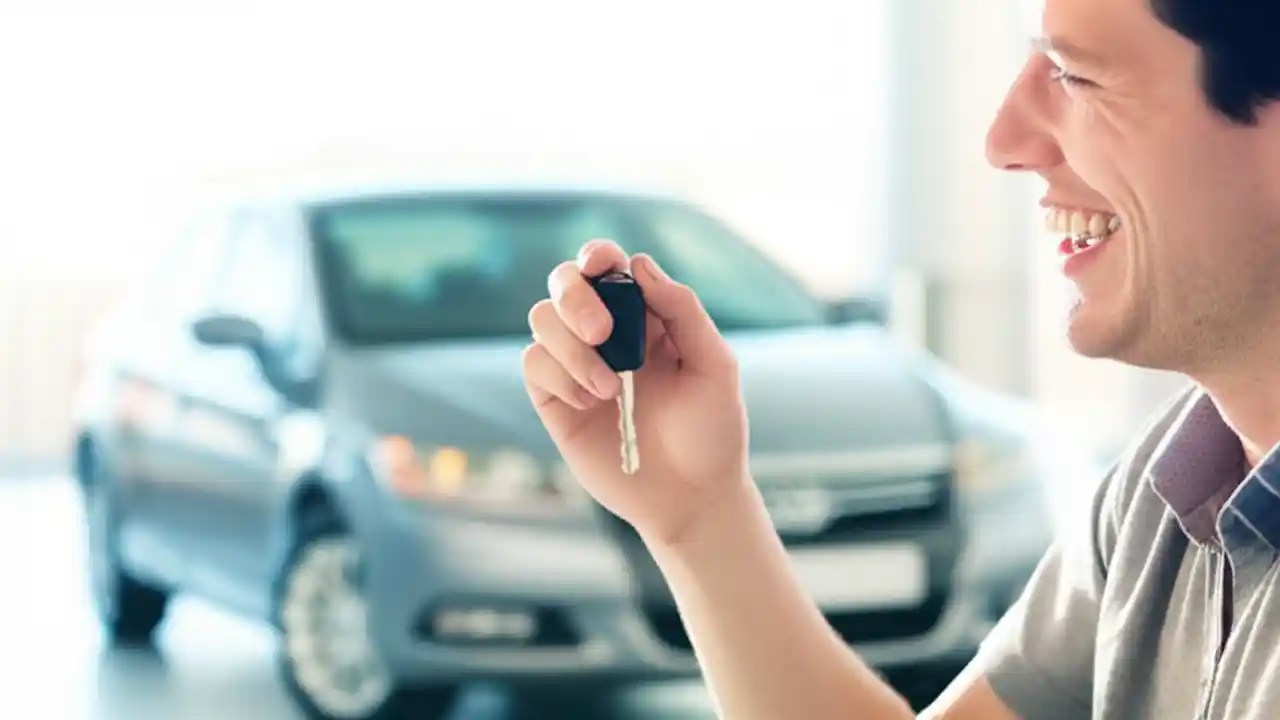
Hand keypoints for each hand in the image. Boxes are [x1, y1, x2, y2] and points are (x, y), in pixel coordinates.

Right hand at [522, 239, 750, 544]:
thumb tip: (639, 264)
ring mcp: (576, 366)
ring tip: (610, 388)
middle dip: (575, 295)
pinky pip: (535, 364)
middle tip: (602, 331)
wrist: (692, 498)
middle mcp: (606, 335)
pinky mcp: (555, 400)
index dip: (597, 255)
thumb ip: (683, 311)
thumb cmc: (712, 431)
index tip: (602, 264)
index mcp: (646, 317)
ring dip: (572, 347)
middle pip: (563, 282)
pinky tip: (592, 402)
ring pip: (542, 319)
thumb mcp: (714, 366)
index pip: (608, 267)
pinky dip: (560, 375)